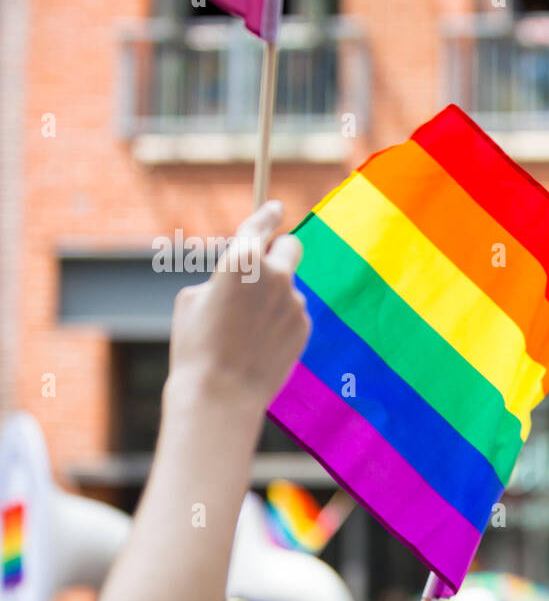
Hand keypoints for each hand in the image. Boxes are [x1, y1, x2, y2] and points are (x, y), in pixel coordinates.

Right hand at [167, 200, 308, 411]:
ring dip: (272, 298)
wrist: (222, 393)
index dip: (269, 213)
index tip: (276, 207)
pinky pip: (292, 313)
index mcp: (242, 260)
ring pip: (287, 288)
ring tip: (245, 330)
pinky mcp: (304, 326)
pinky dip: (279, 321)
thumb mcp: (192, 300)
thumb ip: (224, 278)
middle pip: (291, 247)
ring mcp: (294, 301)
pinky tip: (259, 344)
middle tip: (266, 263)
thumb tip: (244, 279)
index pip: (261, 224)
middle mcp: (276, 275)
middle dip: (280, 250)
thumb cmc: (197, 345)